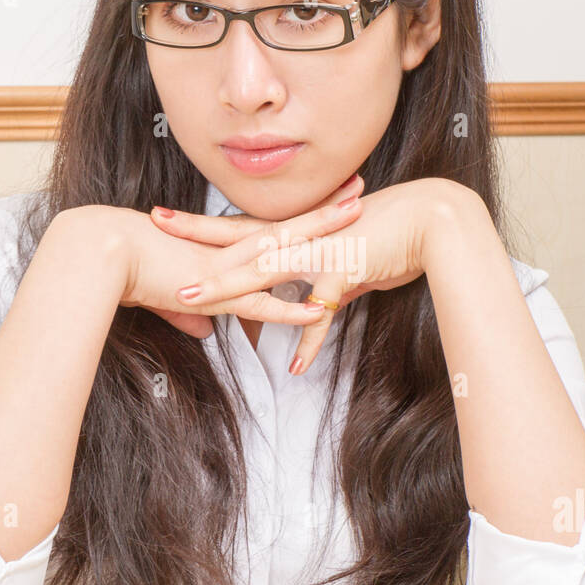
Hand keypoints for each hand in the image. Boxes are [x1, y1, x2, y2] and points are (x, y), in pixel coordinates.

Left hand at [148, 177, 452, 373]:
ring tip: (195, 300)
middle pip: (240, 243)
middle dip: (196, 245)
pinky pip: (323, 313)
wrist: (428, 220)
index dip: (200, 226)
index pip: (238, 230)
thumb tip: (310, 309)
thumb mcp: (343, 261)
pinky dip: (309, 339)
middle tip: (156, 235)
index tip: (163, 218)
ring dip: (231, 287)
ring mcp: (320, 253)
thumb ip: (320, 285)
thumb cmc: (387, 236)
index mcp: (296, 235)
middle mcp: (301, 240)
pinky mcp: (346, 271)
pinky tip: (297, 366)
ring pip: (267, 270)